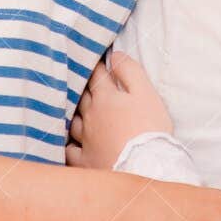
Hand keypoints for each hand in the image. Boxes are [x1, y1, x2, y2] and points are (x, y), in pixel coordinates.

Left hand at [67, 51, 171, 170]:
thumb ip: (130, 71)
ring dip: (75, 116)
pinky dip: (70, 145)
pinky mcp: (84, 161)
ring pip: (72, 123)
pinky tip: (71, 144)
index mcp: (105, 97)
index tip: (98, 62)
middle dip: (83, 88)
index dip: (97, 67)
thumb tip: (114, 55)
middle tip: (85, 83)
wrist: (144, 166)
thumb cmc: (149, 127)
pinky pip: (70, 150)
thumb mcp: (146, 93)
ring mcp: (85, 140)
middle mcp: (90, 116)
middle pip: (82, 97)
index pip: (96, 75)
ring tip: (77, 113)